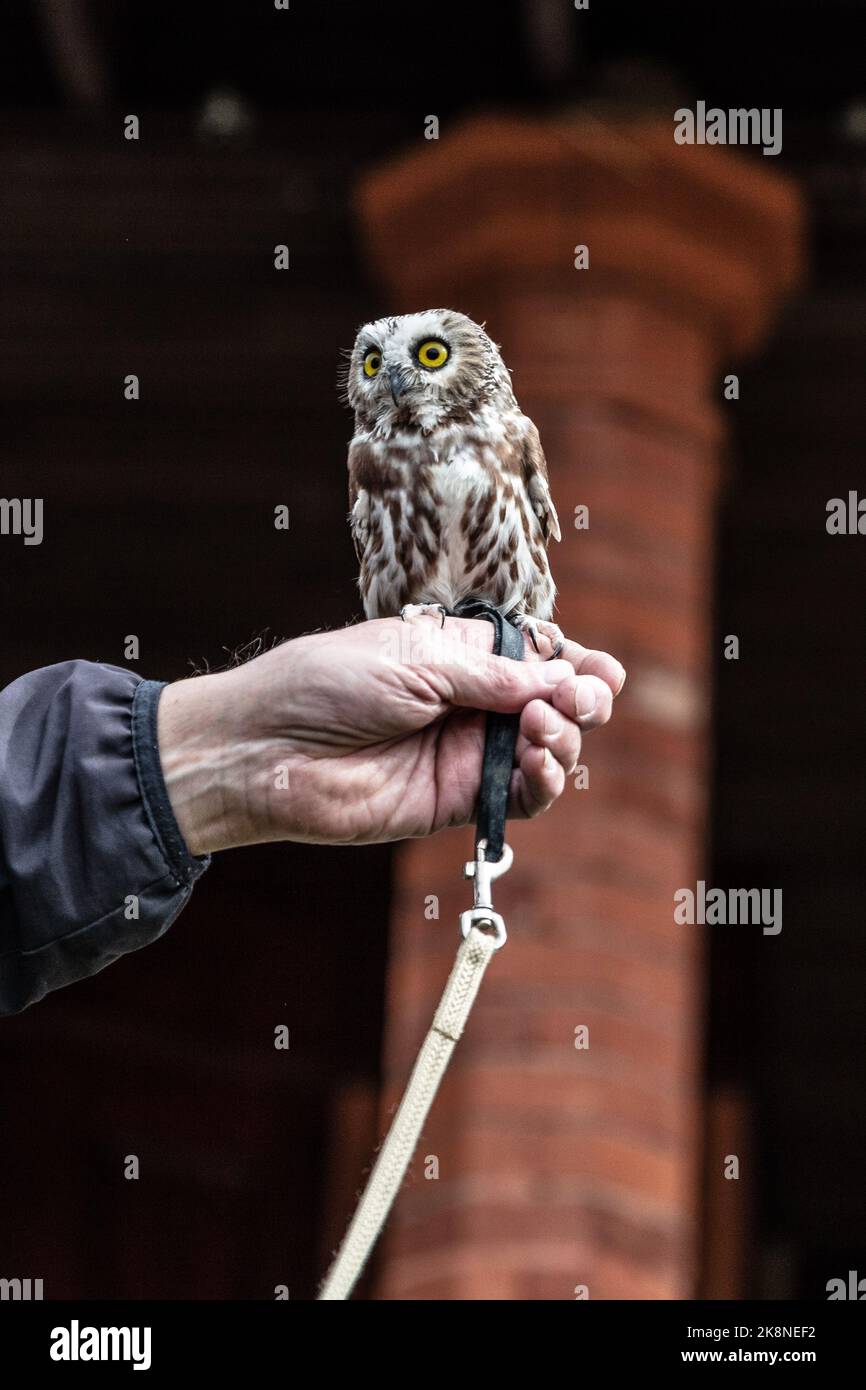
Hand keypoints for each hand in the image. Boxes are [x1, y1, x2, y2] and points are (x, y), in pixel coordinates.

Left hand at [157, 616, 625, 853]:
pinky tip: (535, 759)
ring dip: (563, 737)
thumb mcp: (417, 659)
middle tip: (586, 699)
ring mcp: (463, 752)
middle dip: (582, 698)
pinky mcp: (455, 800)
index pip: (536, 654)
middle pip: (552, 702)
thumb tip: (566, 678)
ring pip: (546, 751)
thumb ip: (494, 673)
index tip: (601, 670)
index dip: (574, 662)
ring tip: (543, 725)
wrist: (267, 749)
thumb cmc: (327, 685)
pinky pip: (519, 796)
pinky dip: (542, 780)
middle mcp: (467, 701)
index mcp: (456, 651)